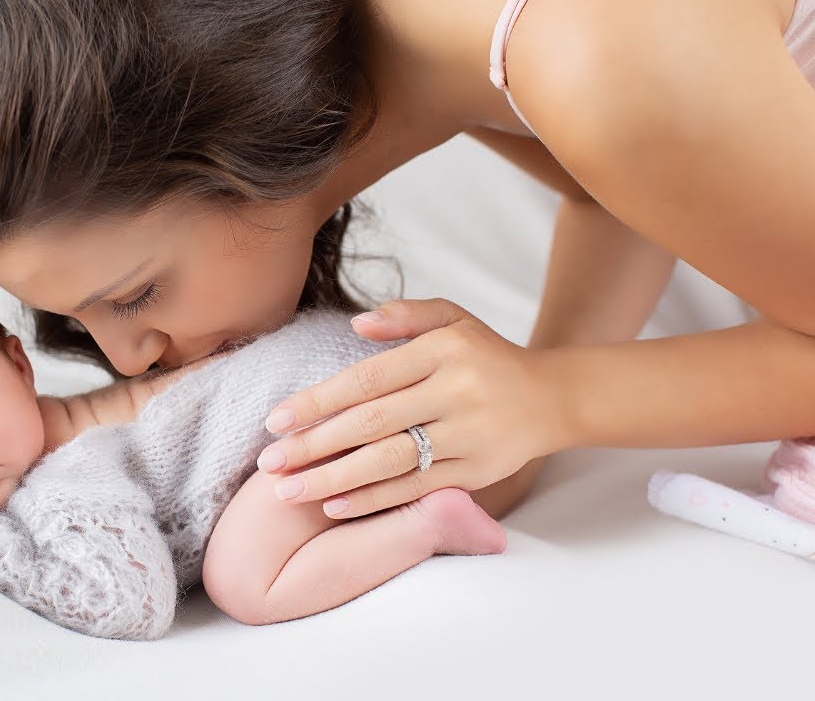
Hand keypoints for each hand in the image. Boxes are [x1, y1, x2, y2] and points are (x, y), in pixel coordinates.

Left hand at [258, 299, 573, 517]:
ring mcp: (469, 434)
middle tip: (268, 462)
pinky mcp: (478, 471)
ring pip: (390, 461)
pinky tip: (333, 506)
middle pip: (372, 423)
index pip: (368, 379)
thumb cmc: (487, 356)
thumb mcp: (454, 320)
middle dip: (314, 445)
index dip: (318, 400)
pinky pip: (417, 488)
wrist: (554, 397)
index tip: (276, 420)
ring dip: (334, 479)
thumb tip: (356, 323)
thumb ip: (406, 315)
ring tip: (287, 492)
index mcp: (444, 350)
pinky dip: (373, 500)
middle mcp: (457, 391)